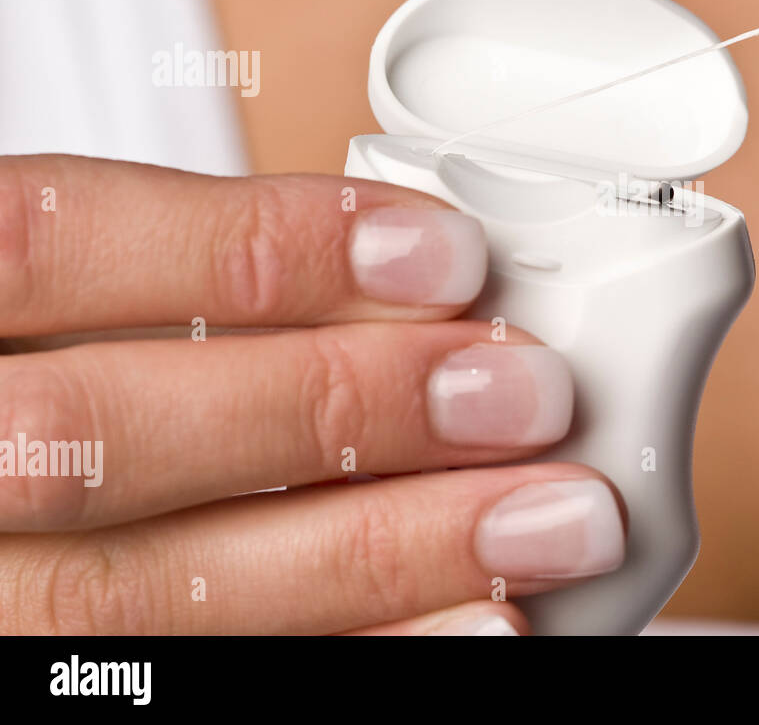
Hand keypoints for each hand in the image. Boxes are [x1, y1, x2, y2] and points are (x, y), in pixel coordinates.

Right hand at [0, 155, 623, 633]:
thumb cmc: (41, 372)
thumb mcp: (67, 297)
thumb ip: (185, 272)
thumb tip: (408, 270)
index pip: (52, 250)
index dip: (259, 245)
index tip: (440, 254)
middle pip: (108, 433)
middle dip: (339, 408)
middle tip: (521, 394)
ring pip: (146, 593)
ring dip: (377, 554)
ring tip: (542, 522)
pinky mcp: (45, 693)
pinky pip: (193, 691)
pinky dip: (352, 656)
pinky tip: (473, 626)